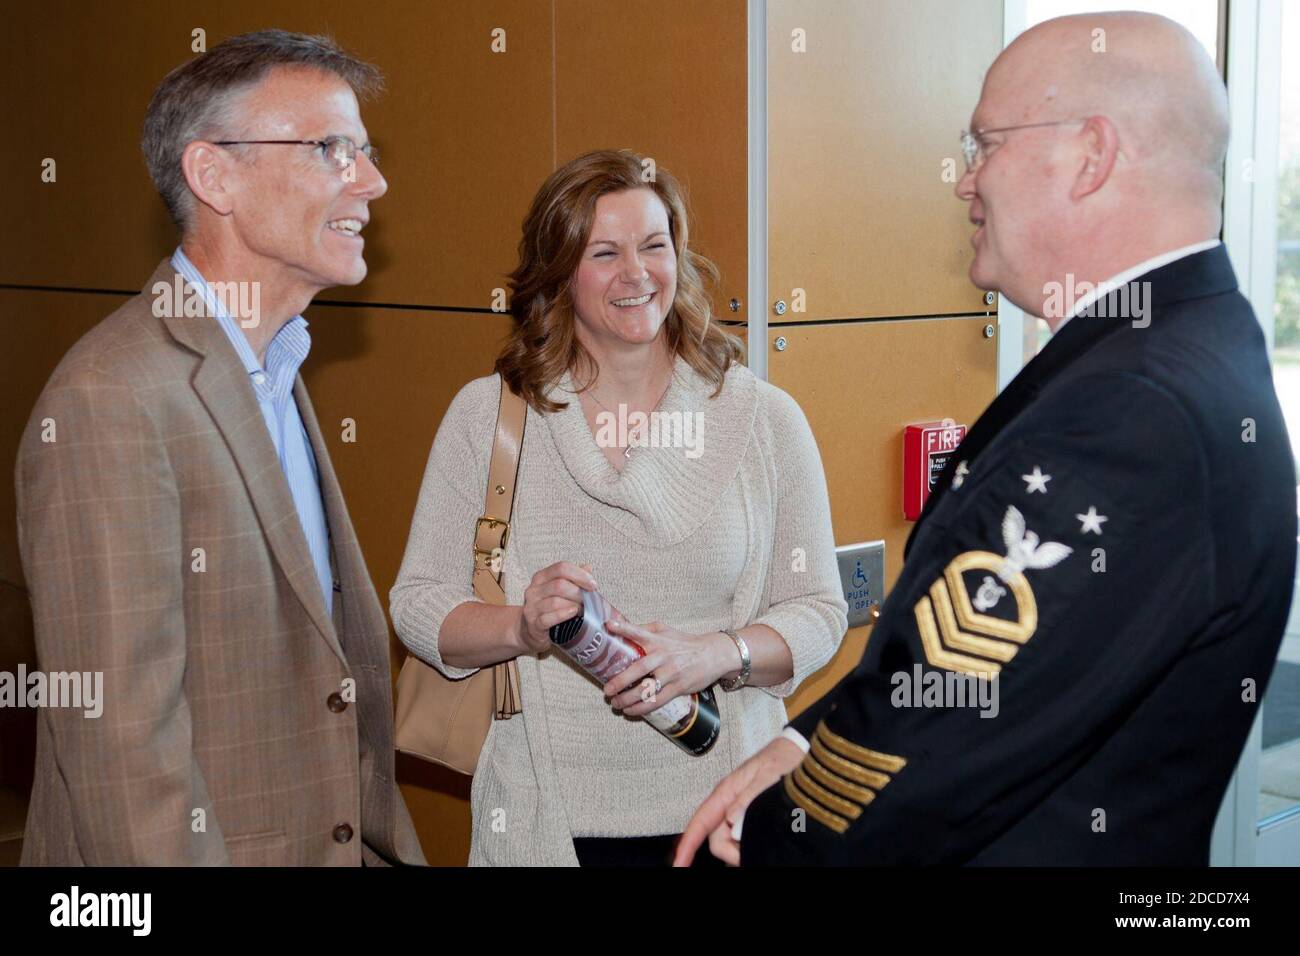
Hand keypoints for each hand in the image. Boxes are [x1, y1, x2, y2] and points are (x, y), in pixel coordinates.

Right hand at [515, 562, 596, 655]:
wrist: (529, 631)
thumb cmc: (548, 609)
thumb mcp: (559, 591)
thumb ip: (573, 579)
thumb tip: (588, 567)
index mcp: (541, 577)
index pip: (561, 568)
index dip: (580, 574)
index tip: (592, 585)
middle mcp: (533, 590)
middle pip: (559, 584)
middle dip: (578, 592)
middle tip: (589, 601)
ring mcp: (532, 607)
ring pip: (555, 601)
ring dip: (574, 605)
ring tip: (583, 610)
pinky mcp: (533, 624)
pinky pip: (548, 618)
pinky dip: (563, 615)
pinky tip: (572, 613)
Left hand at [601, 621, 736, 717]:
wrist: (713, 654)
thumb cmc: (685, 643)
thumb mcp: (666, 630)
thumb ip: (646, 629)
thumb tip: (622, 627)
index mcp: (658, 640)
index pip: (638, 632)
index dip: (623, 628)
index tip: (608, 626)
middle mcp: (663, 656)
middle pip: (638, 669)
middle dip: (620, 681)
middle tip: (607, 690)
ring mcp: (671, 673)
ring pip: (646, 689)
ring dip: (628, 699)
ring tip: (615, 704)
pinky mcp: (678, 687)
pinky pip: (657, 701)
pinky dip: (642, 708)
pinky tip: (630, 711)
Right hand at [673, 736, 803, 866]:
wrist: (800, 751)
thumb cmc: (783, 757)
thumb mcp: (769, 775)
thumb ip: (749, 798)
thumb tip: (733, 823)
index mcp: (728, 791)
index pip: (701, 821)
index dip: (687, 844)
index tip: (679, 864)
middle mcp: (730, 803)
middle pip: (717, 837)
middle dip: (729, 852)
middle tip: (749, 857)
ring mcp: (741, 811)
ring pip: (729, 840)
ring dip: (740, 849)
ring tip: (761, 847)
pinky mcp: (753, 818)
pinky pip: (743, 837)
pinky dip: (748, 845)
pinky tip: (761, 844)